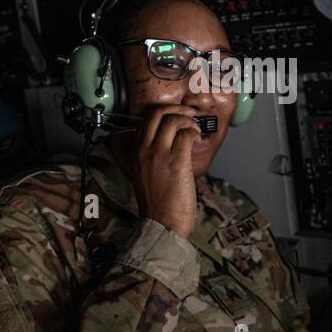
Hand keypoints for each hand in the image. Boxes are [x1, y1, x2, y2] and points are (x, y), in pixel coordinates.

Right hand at [132, 106, 199, 237]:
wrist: (162, 223)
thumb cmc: (158, 204)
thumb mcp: (144, 175)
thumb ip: (151, 156)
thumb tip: (171, 140)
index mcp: (135, 153)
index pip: (145, 120)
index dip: (164, 112)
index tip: (176, 114)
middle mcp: (144, 150)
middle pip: (157, 113)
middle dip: (177, 108)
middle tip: (189, 113)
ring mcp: (159, 155)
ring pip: (173, 121)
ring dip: (189, 121)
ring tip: (195, 130)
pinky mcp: (175, 162)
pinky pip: (186, 135)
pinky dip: (194, 133)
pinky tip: (197, 139)